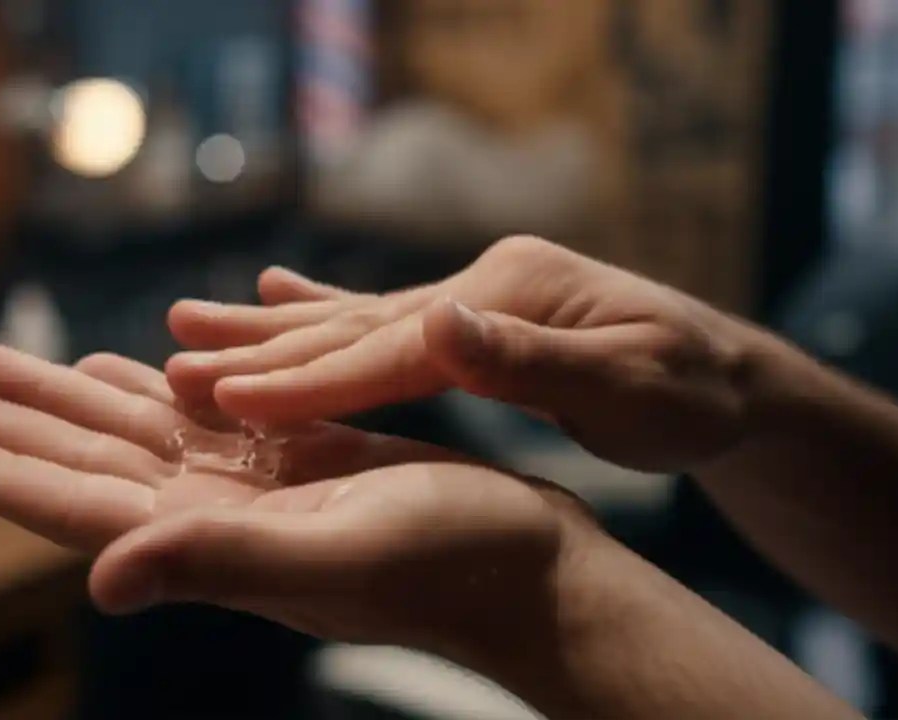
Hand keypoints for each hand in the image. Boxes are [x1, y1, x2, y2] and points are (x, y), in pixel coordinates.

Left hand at [0, 343, 591, 650]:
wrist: (526, 565)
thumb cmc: (446, 566)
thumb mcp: (330, 556)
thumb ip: (213, 562)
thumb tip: (99, 580)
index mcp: (208, 542)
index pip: (77, 505)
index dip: (0, 473)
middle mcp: (215, 516)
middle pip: (88, 459)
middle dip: (14, 419)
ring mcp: (252, 486)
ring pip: (134, 430)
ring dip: (66, 398)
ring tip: (3, 363)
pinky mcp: (293, 456)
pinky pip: (200, 415)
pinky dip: (150, 389)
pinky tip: (121, 368)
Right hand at [167, 235, 753, 472]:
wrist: (726, 375)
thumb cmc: (688, 393)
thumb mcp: (630, 384)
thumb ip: (531, 359)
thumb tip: (442, 320)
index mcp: (505, 297)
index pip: (389, 346)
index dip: (307, 377)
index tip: (228, 397)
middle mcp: (475, 284)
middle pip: (351, 324)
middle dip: (260, 348)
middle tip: (171, 357)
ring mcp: (468, 293)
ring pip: (351, 315)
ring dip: (269, 323)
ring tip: (189, 315)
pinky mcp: (469, 313)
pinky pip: (381, 315)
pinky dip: (323, 307)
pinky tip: (278, 288)